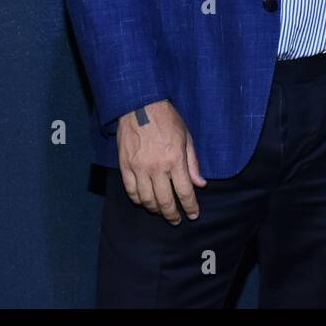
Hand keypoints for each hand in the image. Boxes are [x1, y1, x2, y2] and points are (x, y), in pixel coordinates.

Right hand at [116, 100, 206, 223]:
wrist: (140, 106)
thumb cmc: (167, 120)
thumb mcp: (186, 138)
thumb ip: (193, 164)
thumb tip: (200, 184)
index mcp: (175, 160)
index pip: (184, 192)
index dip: (190, 207)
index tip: (193, 215)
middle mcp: (156, 167)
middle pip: (165, 201)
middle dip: (172, 214)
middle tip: (177, 220)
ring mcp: (139, 168)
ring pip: (146, 199)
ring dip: (155, 210)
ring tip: (162, 212)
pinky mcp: (125, 166)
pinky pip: (131, 190)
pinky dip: (138, 200)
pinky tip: (144, 201)